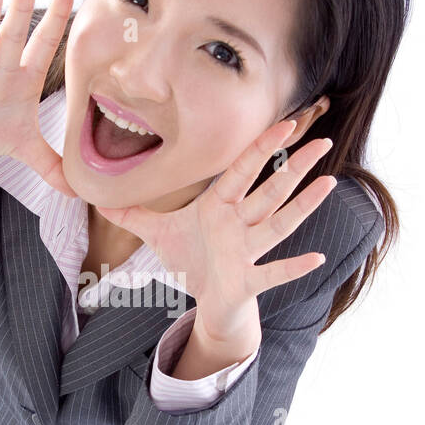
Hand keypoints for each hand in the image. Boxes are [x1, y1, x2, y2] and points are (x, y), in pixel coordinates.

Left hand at [94, 118, 336, 335]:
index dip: (260, 147)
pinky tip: (317, 258)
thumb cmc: (191, 261)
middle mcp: (240, 225)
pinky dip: (293, 267)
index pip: (241, 171)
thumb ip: (131, 213)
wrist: (208, 302)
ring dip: (303, 206)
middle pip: (270, 191)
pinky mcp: (248, 281)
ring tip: (329, 183)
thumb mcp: (156, 233)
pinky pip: (274, 273)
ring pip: (279, 225)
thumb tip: (96, 193)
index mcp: (219, 206)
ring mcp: (247, 252)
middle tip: (322, 141)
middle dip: (294, 167)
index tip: (282, 122)